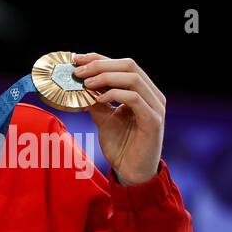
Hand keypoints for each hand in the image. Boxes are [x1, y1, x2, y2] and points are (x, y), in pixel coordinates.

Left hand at [72, 52, 165, 185]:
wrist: (132, 172)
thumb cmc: (122, 146)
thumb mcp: (104, 119)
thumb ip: (96, 103)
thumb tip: (79, 87)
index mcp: (142, 91)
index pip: (123, 65)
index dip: (100, 58)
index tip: (77, 59)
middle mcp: (152, 95)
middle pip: (129, 65)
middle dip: (100, 64)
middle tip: (78, 71)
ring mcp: (155, 106)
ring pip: (133, 78)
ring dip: (105, 77)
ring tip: (86, 84)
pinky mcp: (153, 120)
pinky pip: (134, 98)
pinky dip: (114, 95)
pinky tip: (98, 99)